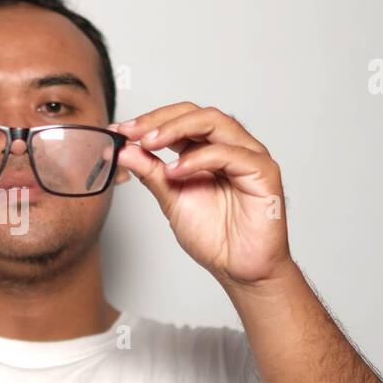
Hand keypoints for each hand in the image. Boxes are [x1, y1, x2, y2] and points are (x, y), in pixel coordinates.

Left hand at [112, 102, 293, 287]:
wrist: (238, 269)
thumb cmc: (214, 236)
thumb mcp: (171, 198)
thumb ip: (150, 173)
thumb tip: (123, 150)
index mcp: (208, 151)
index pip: (180, 119)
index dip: (149, 121)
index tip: (118, 131)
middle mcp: (230, 147)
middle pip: (196, 113)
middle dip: (159, 120)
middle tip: (130, 132)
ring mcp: (249, 156)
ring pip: (214, 122)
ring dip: (176, 129)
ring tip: (148, 144)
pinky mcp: (264, 171)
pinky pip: (230, 154)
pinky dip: (198, 159)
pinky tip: (175, 171)